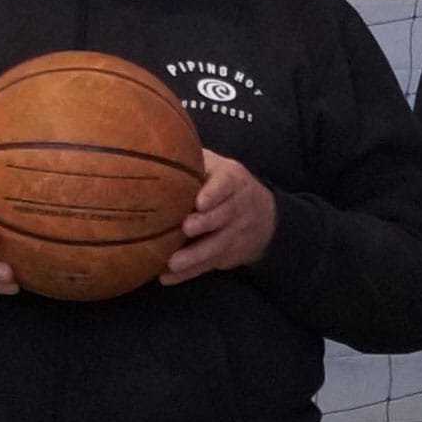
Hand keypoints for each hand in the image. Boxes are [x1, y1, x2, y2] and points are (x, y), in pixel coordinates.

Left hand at [161, 153, 277, 282]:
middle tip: (186, 228)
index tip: (199, 200)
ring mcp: (236, 233)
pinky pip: (209, 264)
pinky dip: (190, 272)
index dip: (214, 193)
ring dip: (196, 255)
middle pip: (224, 216)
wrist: (266, 216)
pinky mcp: (228, 255)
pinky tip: (168, 277)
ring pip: (218, 245)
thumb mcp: (218, 165)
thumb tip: (155, 145)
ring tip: (173, 263)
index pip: (226, 185)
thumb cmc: (225, 185)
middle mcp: (239, 207)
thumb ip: (194, 158)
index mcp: (233, 180)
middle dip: (206, 223)